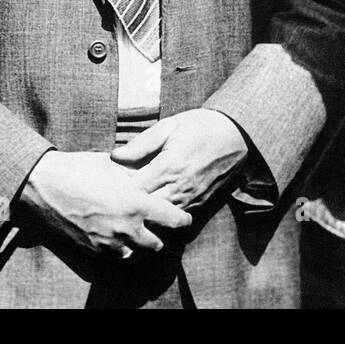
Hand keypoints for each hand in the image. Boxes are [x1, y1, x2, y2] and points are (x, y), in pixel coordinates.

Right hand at [18, 151, 192, 257]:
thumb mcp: (116, 166)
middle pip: (157, 244)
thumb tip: (156, 177)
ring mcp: (109, 243)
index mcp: (137, 204)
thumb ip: (140, 176)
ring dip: (140, 247)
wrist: (45, 185)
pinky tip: (118, 240)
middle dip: (160, 236)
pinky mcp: (92, 252)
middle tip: (159, 227)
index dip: (182, 219)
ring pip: (137, 255)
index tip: (184, 218)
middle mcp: (127, 228)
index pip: (174, 220)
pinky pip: (115, 258)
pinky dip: (120, 251)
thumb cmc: (80, 168)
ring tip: (139, 235)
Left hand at [110, 108, 249, 208]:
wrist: (236, 135)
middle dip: (130, 205)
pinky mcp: (199, 203)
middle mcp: (180, 186)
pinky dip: (162, 216)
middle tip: (114, 199)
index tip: (108, 184)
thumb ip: (142, 144)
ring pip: (161, 218)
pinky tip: (151, 209)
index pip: (136, 188)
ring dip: (145, 214)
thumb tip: (115, 156)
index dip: (119, 188)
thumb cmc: (200, 126)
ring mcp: (191, 198)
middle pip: (146, 208)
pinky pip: (176, 216)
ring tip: (129, 207)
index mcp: (170, 166)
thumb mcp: (169, 126)